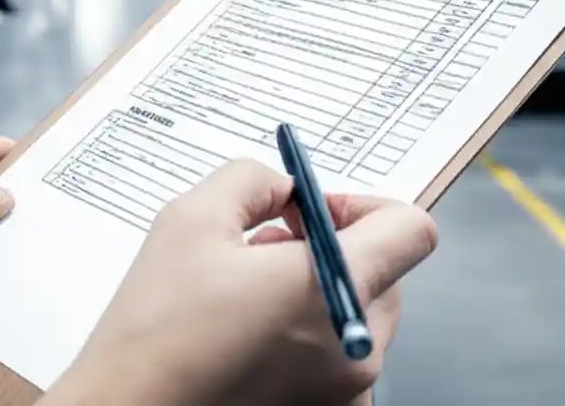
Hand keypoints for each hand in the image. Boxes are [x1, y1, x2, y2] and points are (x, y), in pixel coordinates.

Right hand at [46, 160, 436, 405]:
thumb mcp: (191, 218)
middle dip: (332, 250)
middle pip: (385, 273)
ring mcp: (347, 394)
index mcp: (334, 291)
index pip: (411, 229)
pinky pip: (339, 363)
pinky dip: (307, 342)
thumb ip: (254, 180)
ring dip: (315, 295)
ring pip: (357, 318)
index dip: (367, 206)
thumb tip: (288, 189)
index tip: (317, 213)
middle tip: (267, 249)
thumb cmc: (154, 333)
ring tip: (247, 300)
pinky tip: (249, 342)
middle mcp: (357, 350)